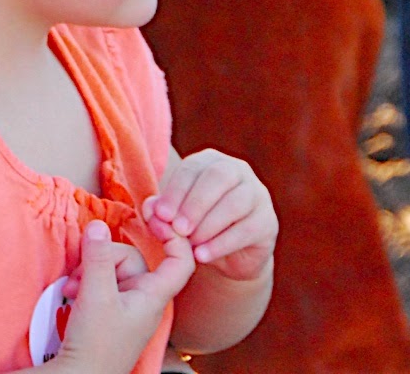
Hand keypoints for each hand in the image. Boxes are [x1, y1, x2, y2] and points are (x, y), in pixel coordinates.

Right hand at [54, 219, 194, 373]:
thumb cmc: (96, 344)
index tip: (152, 217)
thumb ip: (99, 257)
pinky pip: (102, 280)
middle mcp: (144, 298)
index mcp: (153, 296)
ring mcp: (127, 304)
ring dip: (89, 271)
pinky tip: (73, 293)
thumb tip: (99, 225)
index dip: (173, 234)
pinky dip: (86, 282)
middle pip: (132, 257)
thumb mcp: (96, 294)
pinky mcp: (111, 309)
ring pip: (112, 266)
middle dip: (103, 258)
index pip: (181, 260)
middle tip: (82, 275)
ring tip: (74, 289)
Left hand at [143, 149, 277, 282]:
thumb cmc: (195, 225)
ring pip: (235, 203)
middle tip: (178, 229)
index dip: (176, 190)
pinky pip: (246, 230)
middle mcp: (237, 171)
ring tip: (190, 245)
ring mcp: (257, 194)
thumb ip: (161, 209)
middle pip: (217, 178)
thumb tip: (150, 208)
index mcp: (211, 161)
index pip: (193, 168)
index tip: (161, 215)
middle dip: (195, 204)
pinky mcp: (267, 221)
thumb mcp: (177, 215)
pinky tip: (203, 256)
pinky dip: (222, 244)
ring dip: (209, 225)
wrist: (227, 254)